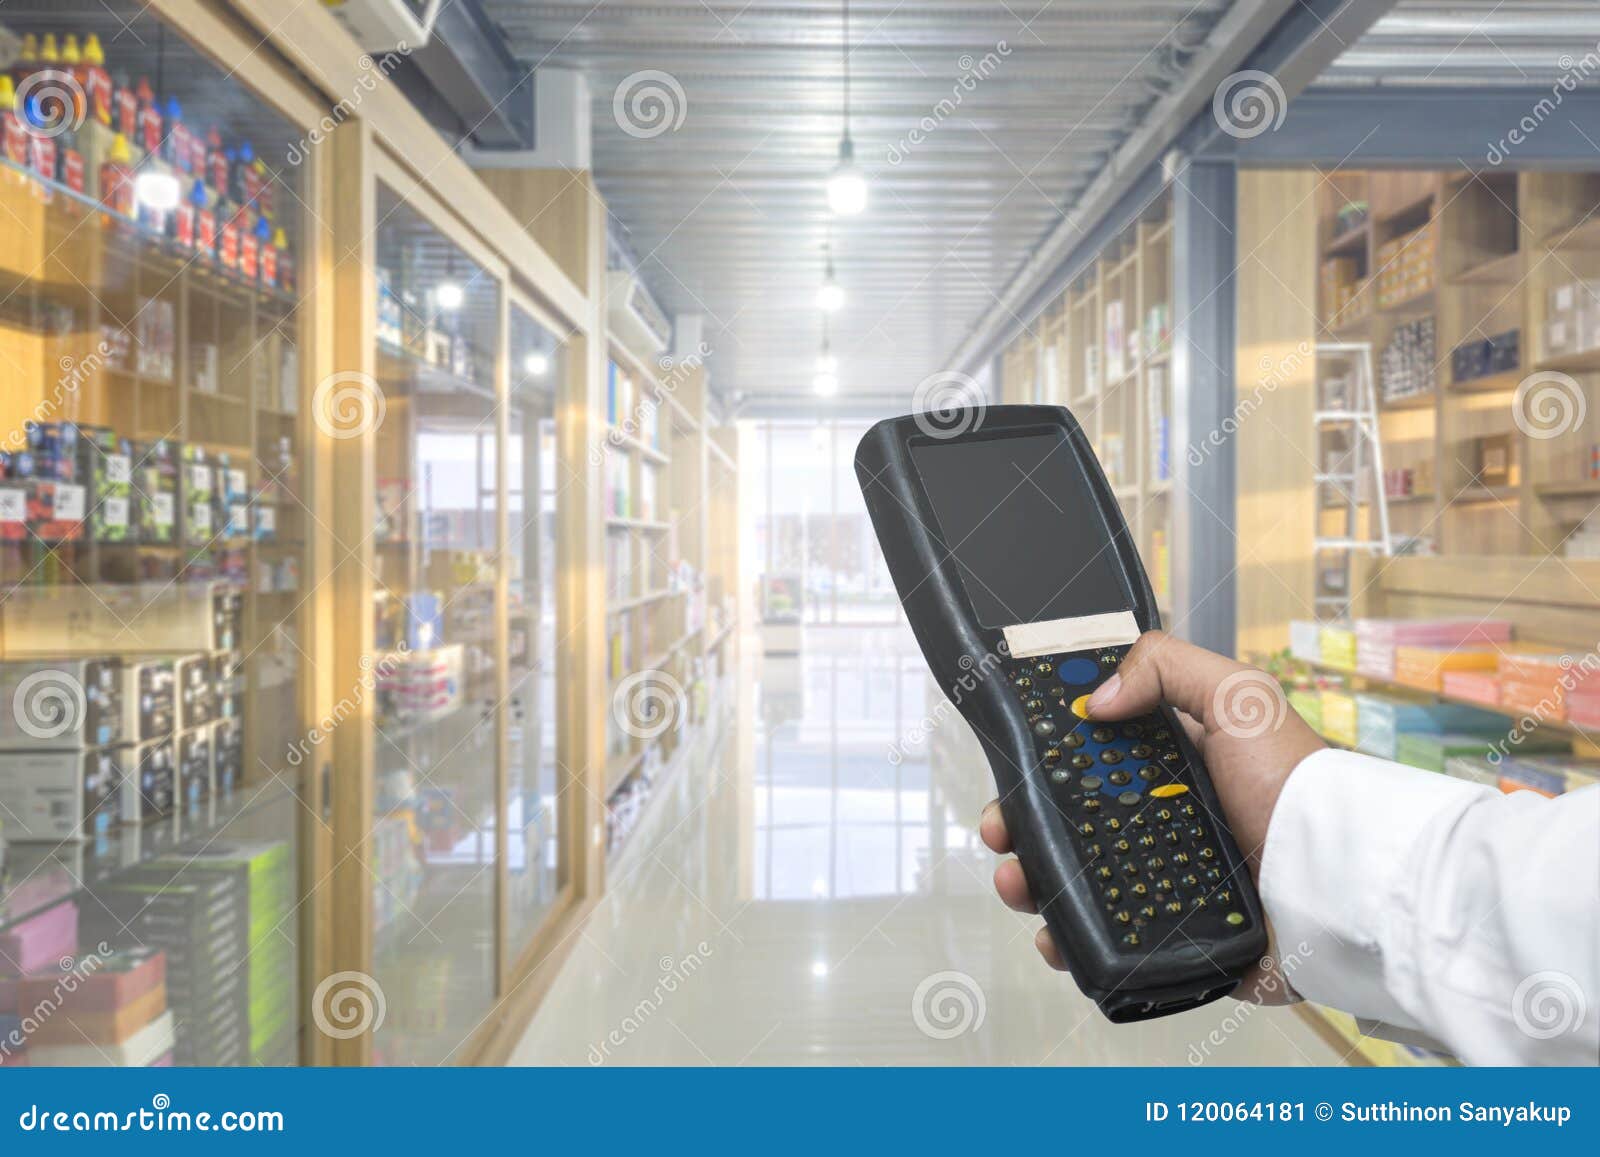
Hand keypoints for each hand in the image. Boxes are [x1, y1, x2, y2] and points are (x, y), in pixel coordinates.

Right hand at [981, 630, 1323, 999]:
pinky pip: (1105, 938)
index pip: (1092, 754)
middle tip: (1001, 831)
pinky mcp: (1171, 936)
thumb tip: (1098, 696)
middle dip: (1023, 824)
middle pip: (1069, 819)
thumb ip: (1169, 669)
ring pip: (1075, 881)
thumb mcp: (1240, 698)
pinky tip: (1053, 936)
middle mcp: (1163, 821)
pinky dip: (1068, 938)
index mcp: (1172, 765)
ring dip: (1033, 881)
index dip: (1045, 757)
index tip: (1013, 763)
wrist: (1338, 888)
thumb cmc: (1299, 789)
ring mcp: (1164, 880)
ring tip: (1019, 885)